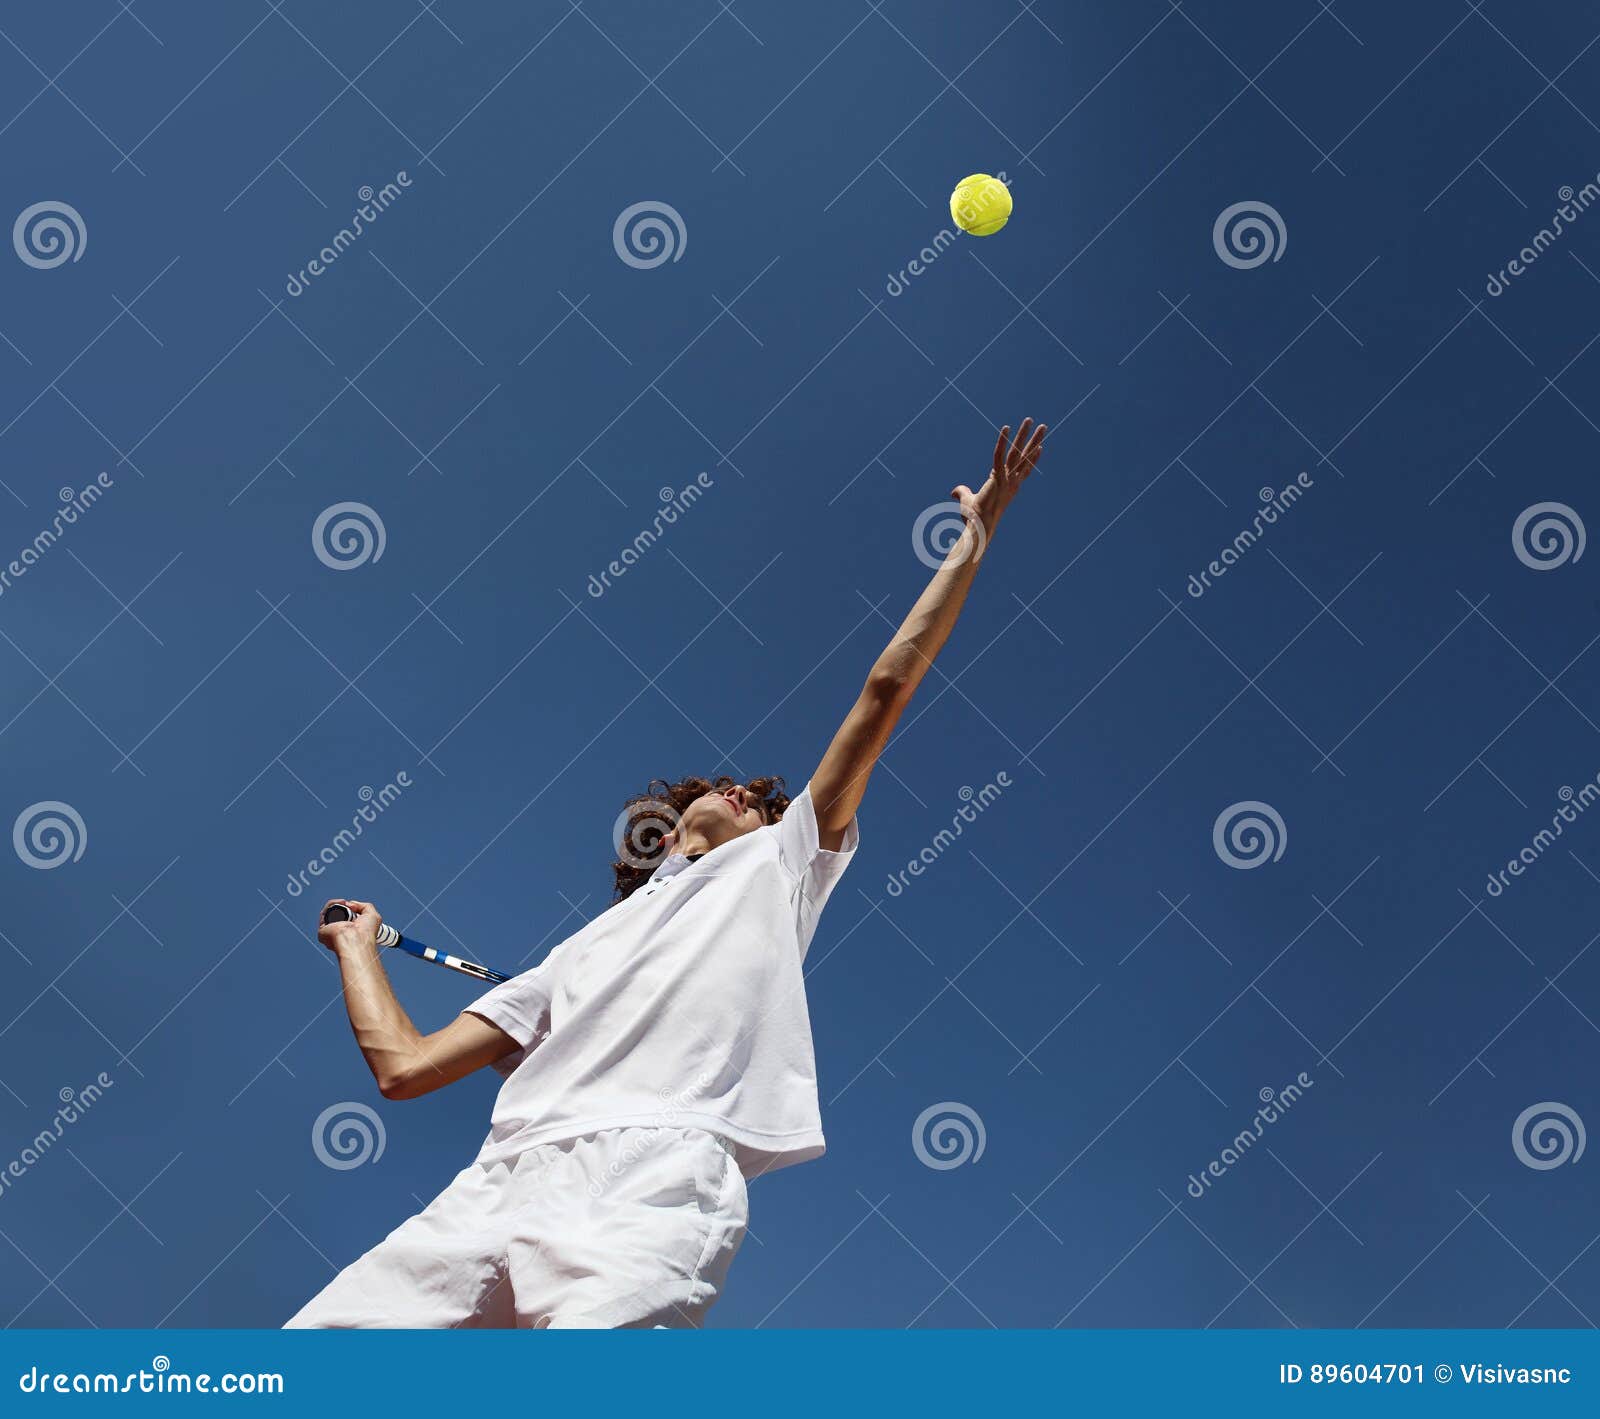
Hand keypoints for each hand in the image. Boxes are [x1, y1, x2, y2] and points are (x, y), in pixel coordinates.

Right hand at [317, 898, 381, 955]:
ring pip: (330, 913)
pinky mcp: (323, 930)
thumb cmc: (366, 932)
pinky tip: (339, 903)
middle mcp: (341, 933)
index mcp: (352, 933)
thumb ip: (364, 906)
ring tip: (344, 902)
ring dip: (337, 904)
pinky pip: (324, 913)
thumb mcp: (372, 915)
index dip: (351, 910)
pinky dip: (330, 905)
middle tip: (348, 904)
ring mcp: (331, 932)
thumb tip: (350, 903)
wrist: (356, 939)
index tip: (355, 907)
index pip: (348, 920)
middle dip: (343, 906)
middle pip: (338, 915)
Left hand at [952, 417, 1046, 537]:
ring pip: (1018, 453)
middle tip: (1043, 426)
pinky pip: (999, 456)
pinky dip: (1001, 442)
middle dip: (1034, 440)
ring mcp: (1007, 479)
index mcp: (1009, 487)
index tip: (1039, 446)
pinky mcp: (997, 478)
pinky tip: (1006, 427)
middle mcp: (1012, 481)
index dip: (1031, 457)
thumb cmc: (973, 518)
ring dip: (1025, 435)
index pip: (1023, 468)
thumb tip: (954, 490)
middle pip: (1025, 456)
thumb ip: (962, 492)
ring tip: (1031, 420)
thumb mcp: (968, 501)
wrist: (977, 528)